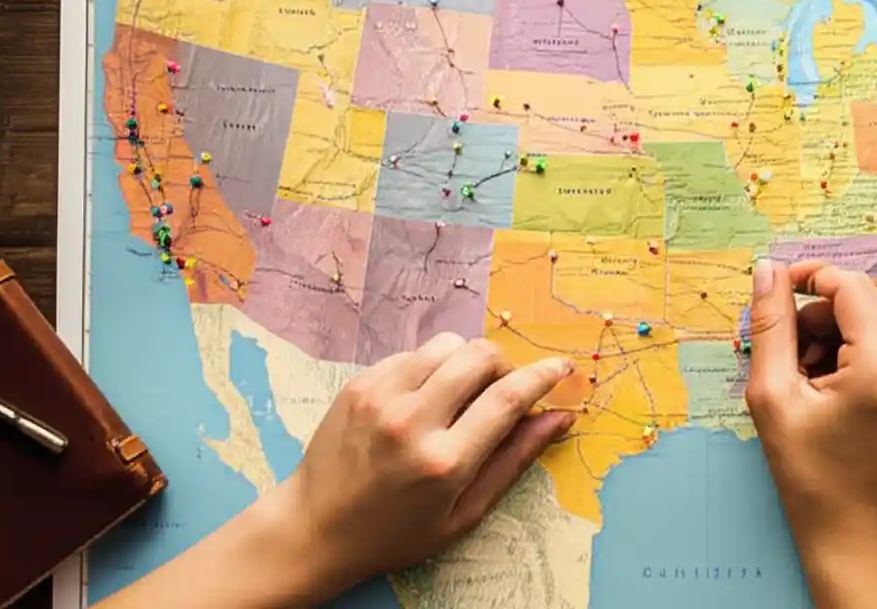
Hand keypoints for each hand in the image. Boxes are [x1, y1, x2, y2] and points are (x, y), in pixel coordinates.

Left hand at [281, 334, 575, 592]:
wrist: (314, 528)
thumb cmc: (396, 532)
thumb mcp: (464, 513)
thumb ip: (513, 460)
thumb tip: (559, 418)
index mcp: (444, 462)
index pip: (507, 398)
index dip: (542, 376)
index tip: (561, 367)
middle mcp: (411, 422)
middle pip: (479, 356)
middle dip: (505, 366)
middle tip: (502, 392)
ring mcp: (380, 397)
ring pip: (447, 344)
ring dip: (468, 361)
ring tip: (462, 393)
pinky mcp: (359, 383)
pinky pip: (413, 353)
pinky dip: (432, 368)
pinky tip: (425, 398)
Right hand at [747, 259, 876, 607]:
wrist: (849, 533)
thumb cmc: (807, 473)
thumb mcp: (774, 395)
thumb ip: (771, 325)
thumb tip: (768, 268)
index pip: (849, 286)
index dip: (807, 277)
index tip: (771, 291)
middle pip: (857, 302)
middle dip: (811, 318)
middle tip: (779, 356)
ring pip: (863, 323)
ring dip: (824, 337)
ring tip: (799, 382)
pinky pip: (873, 346)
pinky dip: (841, 355)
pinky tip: (819, 391)